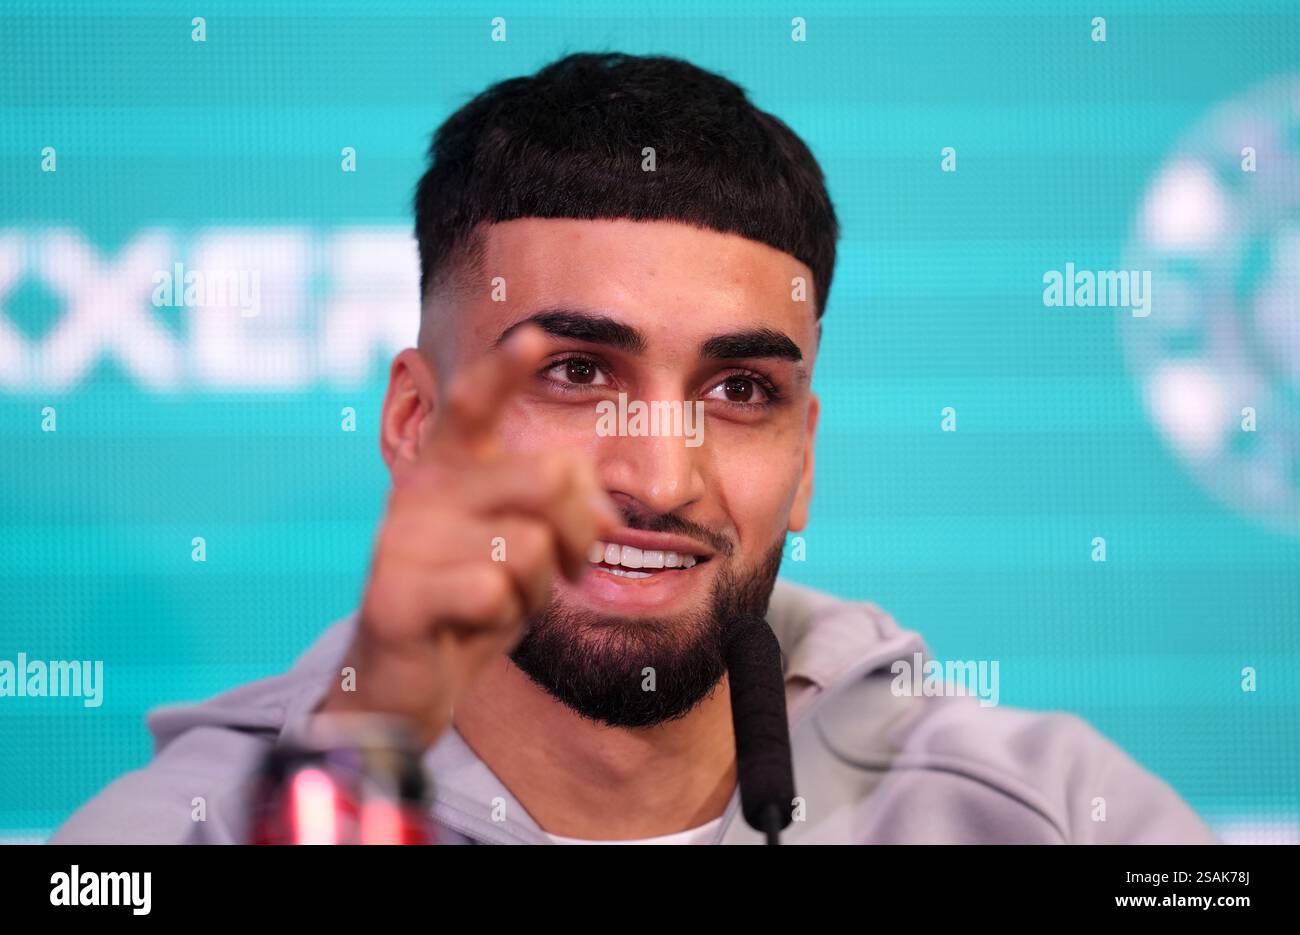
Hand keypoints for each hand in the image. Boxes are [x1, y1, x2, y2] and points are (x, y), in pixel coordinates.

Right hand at [317, 325, 619, 747]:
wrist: (406, 680)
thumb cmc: (475, 601)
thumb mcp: (528, 546)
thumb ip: (562, 513)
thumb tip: (611, 518)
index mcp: (450, 465)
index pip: (474, 401)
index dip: (504, 368)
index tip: (537, 336)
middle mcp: (422, 487)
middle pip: (550, 477)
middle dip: (583, 530)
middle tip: (572, 564)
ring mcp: (403, 536)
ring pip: (531, 545)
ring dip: (536, 588)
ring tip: (498, 600)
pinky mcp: (395, 592)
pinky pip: (495, 592)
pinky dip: (502, 619)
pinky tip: (468, 626)